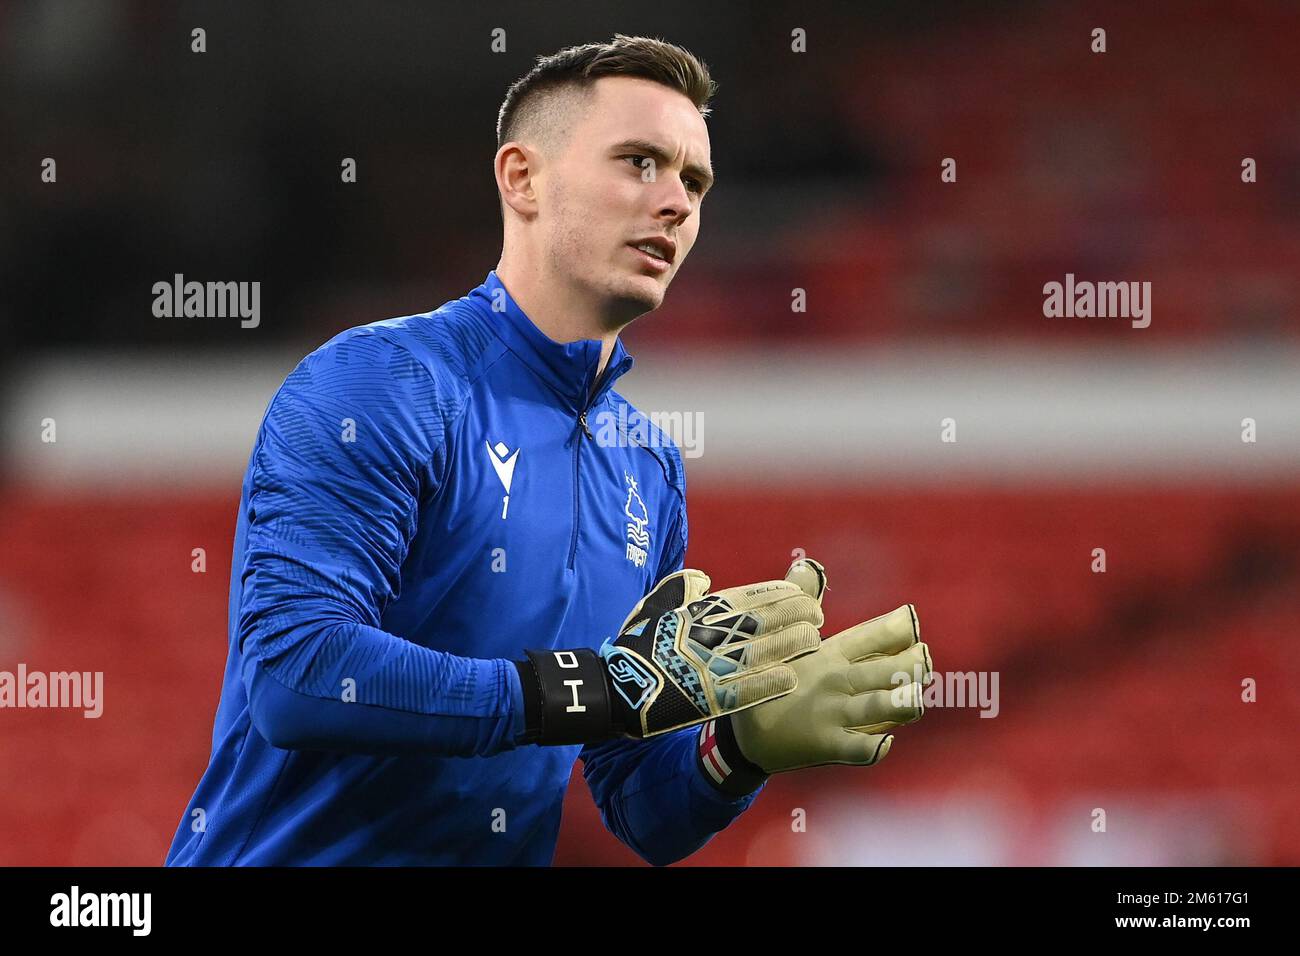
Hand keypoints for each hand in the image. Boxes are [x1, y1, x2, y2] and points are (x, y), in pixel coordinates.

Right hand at [599, 560, 826, 737]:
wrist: (613, 689)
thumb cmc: (633, 646)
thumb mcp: (653, 608)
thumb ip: (679, 589)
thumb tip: (701, 578)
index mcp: (700, 611)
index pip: (751, 596)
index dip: (780, 595)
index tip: (800, 594)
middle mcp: (712, 634)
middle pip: (767, 619)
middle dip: (796, 614)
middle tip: (816, 615)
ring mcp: (713, 666)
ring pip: (766, 650)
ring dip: (794, 643)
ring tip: (814, 640)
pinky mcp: (710, 697)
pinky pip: (749, 688)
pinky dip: (772, 681)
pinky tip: (792, 677)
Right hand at [729, 602, 932, 772]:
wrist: (745, 734)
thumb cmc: (773, 676)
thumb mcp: (783, 636)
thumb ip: (802, 600)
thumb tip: (808, 564)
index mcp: (830, 653)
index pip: (869, 636)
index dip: (895, 628)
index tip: (912, 620)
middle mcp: (836, 681)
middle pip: (884, 669)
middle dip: (911, 663)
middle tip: (925, 658)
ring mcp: (832, 714)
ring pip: (876, 707)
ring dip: (900, 702)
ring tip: (917, 697)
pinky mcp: (825, 745)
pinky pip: (855, 749)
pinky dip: (872, 748)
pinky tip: (886, 743)